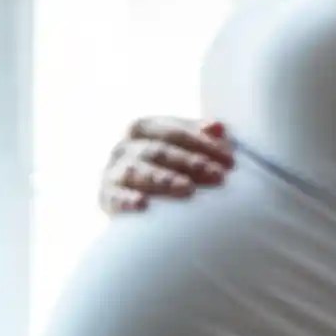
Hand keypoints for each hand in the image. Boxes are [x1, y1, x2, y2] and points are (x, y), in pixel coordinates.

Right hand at [100, 117, 234, 213]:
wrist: (137, 208)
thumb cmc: (169, 172)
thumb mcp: (185, 151)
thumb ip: (202, 137)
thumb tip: (217, 126)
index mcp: (143, 129)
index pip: (174, 131)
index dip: (202, 143)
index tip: (229, 160)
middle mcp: (125, 146)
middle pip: (158, 150)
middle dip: (190, 162)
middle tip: (218, 176)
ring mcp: (113, 171)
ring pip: (137, 171)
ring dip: (162, 179)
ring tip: (187, 189)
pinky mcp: (106, 197)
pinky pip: (114, 197)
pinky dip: (126, 200)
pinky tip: (142, 205)